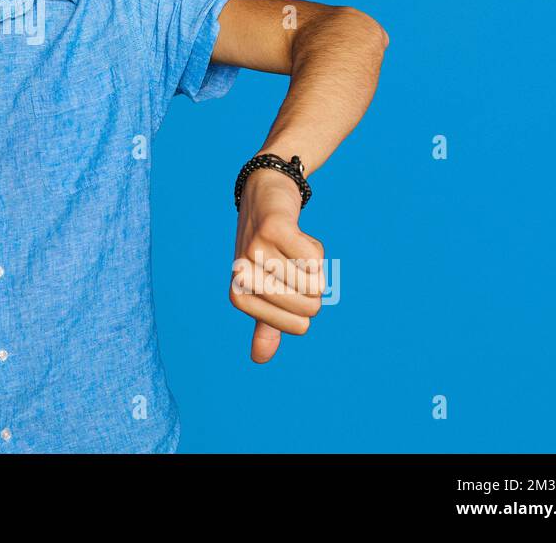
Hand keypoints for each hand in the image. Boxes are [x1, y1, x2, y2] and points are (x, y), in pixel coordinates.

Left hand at [229, 167, 325, 362]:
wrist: (263, 195)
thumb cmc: (266, 248)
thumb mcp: (263, 286)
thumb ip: (265, 323)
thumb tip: (259, 359)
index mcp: (239, 296)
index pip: (299, 326)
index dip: (305, 307)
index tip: (285, 282)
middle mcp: (242, 275)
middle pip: (310, 306)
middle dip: (313, 287)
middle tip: (291, 263)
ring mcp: (256, 250)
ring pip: (316, 282)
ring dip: (314, 265)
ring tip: (291, 247)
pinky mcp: (274, 228)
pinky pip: (315, 256)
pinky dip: (316, 247)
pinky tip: (297, 234)